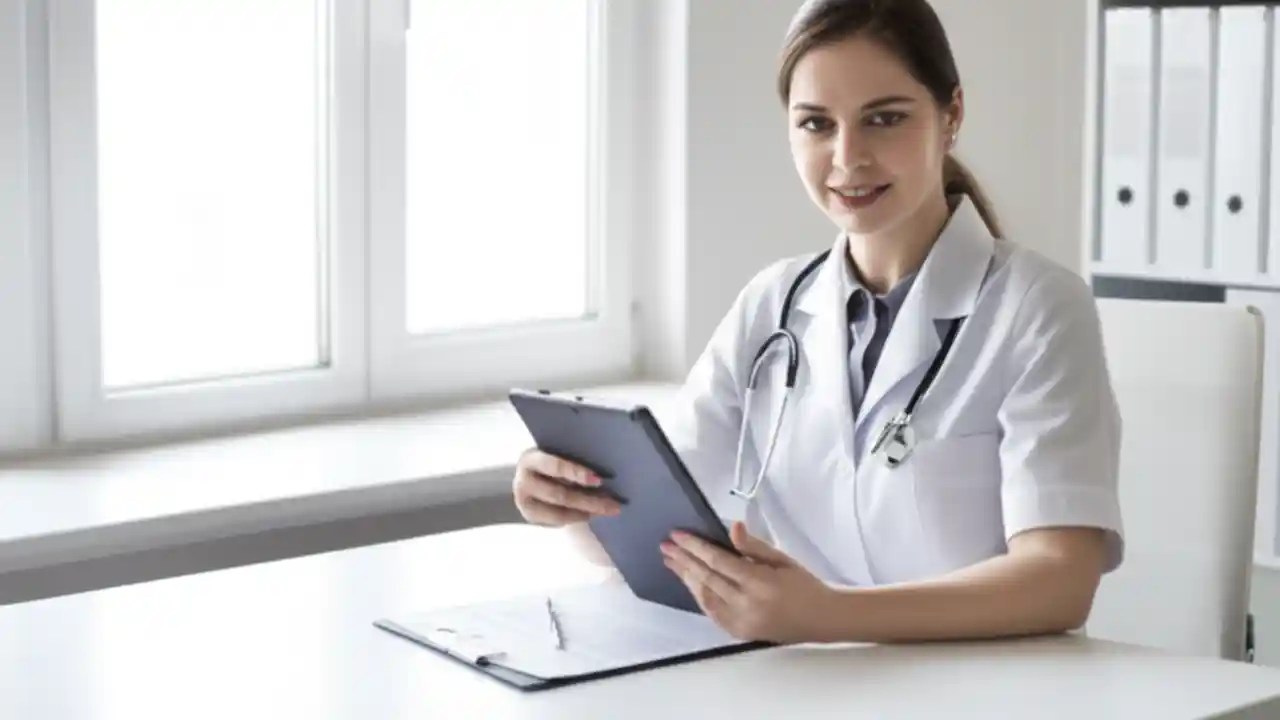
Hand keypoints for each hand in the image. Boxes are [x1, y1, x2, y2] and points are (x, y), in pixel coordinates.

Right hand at [513, 448, 621, 526]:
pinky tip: (590, 515)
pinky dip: (575, 518)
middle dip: (589, 500)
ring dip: (585, 512)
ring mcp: (523, 501)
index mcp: (530, 458)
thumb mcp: (552, 453)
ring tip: (606, 511)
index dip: (576, 473)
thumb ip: (570, 459)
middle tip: (613, 504)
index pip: (555, 466)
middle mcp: (523, 480)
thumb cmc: (547, 462)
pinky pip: (556, 521)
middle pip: (559, 494)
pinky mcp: (529, 516)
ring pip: (559, 512)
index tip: (599, 480)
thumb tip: (603, 472)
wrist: (525, 477)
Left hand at [661, 522, 835, 643]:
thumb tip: (731, 526)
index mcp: (759, 582)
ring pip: (704, 597)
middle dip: (683, 560)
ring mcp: (741, 621)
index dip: (695, 547)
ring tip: (672, 562)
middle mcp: (746, 604)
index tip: (677, 535)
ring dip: (686, 578)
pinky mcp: (739, 633)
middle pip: (706, 578)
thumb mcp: (782, 559)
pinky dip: (699, 596)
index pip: (718, 560)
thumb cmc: (803, 584)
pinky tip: (690, 583)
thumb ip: (753, 546)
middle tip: (665, 546)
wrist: (821, 619)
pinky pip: (712, 612)